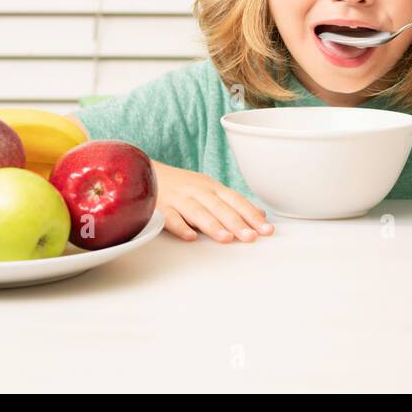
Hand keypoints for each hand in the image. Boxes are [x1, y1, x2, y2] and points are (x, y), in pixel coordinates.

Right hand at [153, 161, 273, 242]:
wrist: (144, 172)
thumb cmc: (183, 186)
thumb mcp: (209, 190)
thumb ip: (233, 203)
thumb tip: (260, 214)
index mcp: (212, 187)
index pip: (237, 200)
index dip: (252, 215)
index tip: (266, 230)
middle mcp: (198, 191)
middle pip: (220, 207)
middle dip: (237, 222)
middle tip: (251, 237)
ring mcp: (179, 198)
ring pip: (198, 212)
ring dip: (213, 225)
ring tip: (227, 239)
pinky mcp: (160, 207)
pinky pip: (170, 217)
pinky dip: (180, 227)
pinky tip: (191, 237)